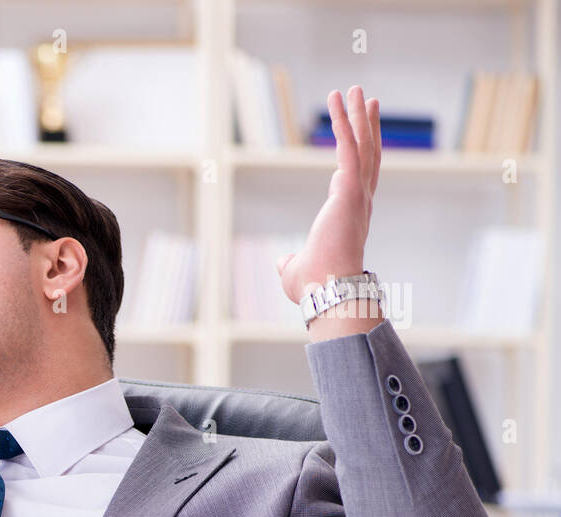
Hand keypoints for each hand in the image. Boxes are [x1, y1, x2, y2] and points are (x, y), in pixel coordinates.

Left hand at [275, 86, 381, 305]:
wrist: (327, 290)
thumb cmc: (315, 286)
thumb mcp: (295, 270)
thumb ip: (289, 262)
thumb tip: (282, 262)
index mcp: (350, 216)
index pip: (358, 177)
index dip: (360, 153)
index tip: (357, 134)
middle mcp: (360, 201)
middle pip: (369, 154)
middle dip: (367, 125)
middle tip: (366, 100)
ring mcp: (357, 194)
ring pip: (362, 145)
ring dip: (358, 115)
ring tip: (355, 90)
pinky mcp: (349, 189)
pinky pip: (348, 147)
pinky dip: (343, 122)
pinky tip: (339, 101)